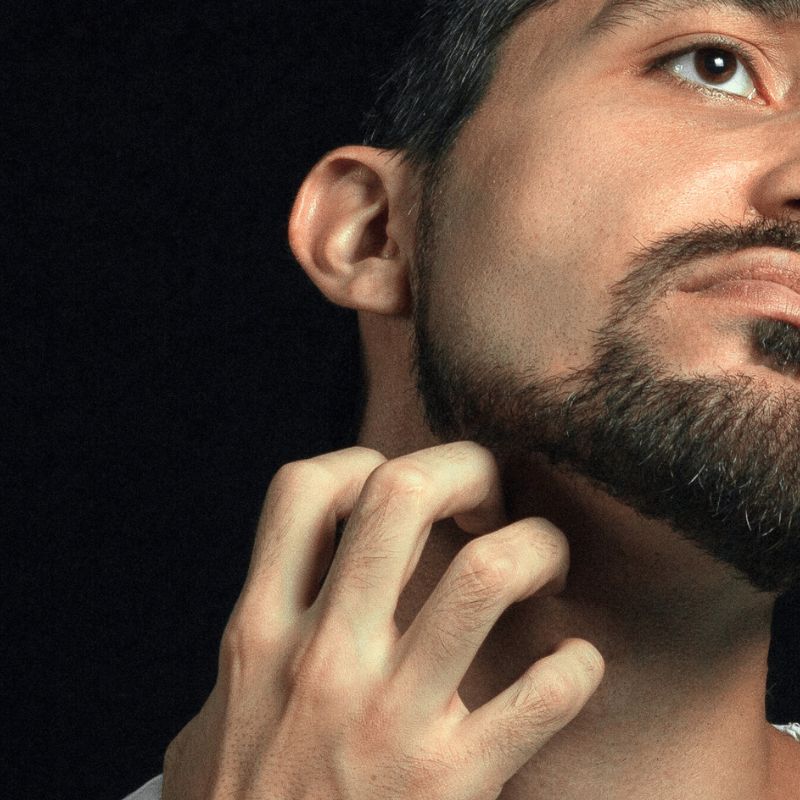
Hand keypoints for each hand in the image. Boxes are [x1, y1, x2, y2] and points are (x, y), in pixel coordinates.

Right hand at [162, 442, 603, 798]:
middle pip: (400, 497)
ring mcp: (389, 720)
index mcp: (261, 634)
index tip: (399, 488)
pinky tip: (573, 668)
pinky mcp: (452, 787)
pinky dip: (575, 667)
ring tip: (546, 562)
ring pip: (485, 576)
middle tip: (492, 494)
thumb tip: (271, 616)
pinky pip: (545, 694)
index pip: (303, 490)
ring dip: (535, 549)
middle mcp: (322, 660)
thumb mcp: (214, 724)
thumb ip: (243, 660)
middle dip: (463, 469)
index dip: (361, 463)